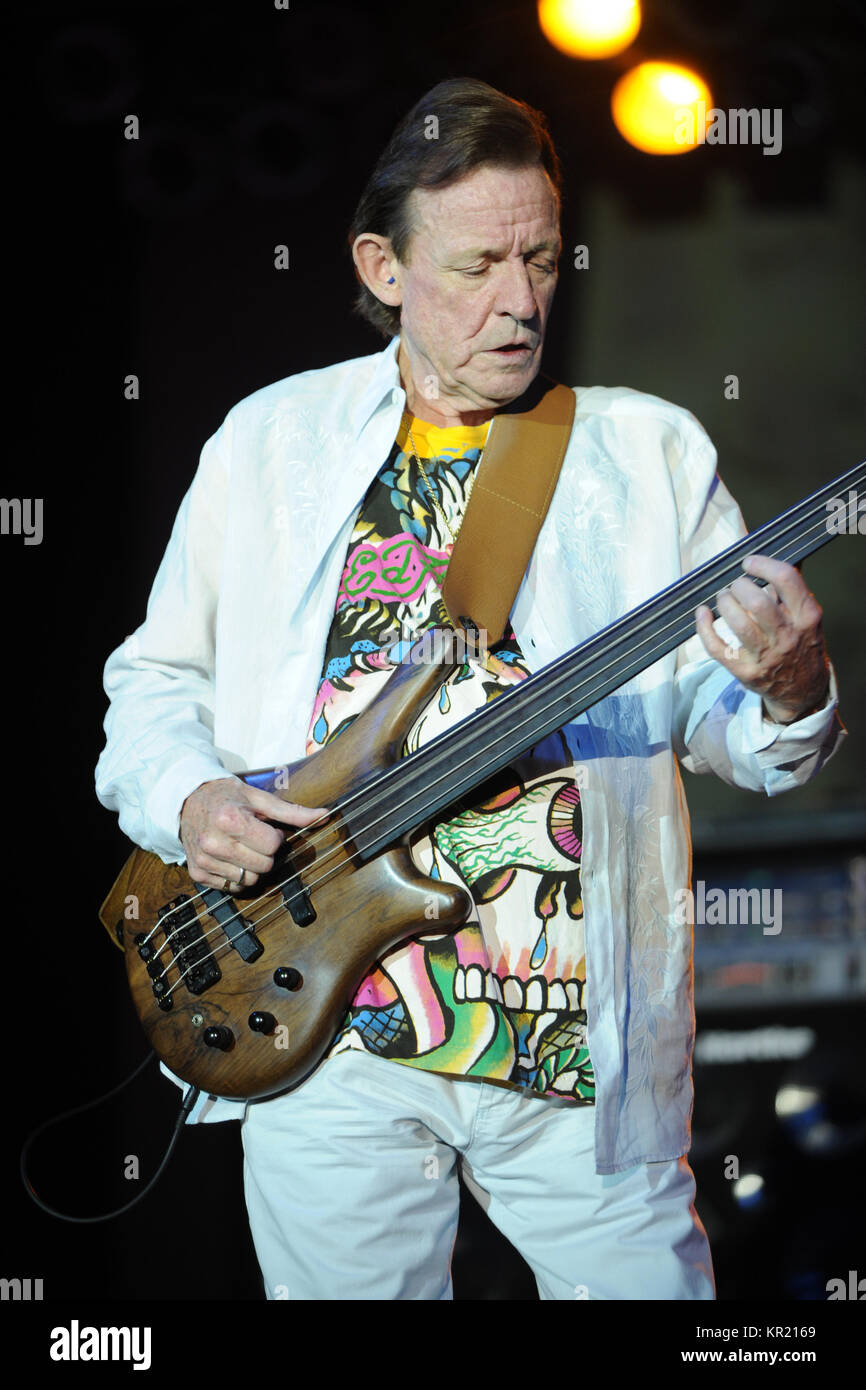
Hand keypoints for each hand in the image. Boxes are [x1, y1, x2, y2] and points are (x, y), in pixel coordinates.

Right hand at [180, 777, 326, 889]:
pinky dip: (236, 875)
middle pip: (263, 866)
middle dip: (265, 853)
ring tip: (242, 847)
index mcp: (230, 820)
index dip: (274, 837)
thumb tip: (325, 816)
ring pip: (249, 880)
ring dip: (252, 866)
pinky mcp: (197, 873)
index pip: (272, 846)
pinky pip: (232, 887)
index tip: (264, 827)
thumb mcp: (259, 798)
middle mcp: (213, 843)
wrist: (186, 801)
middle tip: (254, 838)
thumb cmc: (227, 797)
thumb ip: (293, 812)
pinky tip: (230, 857)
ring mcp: (203, 860)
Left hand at [695, 554, 829, 723]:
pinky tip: (702, 614)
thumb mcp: (806, 618)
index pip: (786, 579)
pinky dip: (704, 627)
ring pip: (738, 623)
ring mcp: (766, 656)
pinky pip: (718, 648)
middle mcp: (788, 636)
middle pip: (757, 602)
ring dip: (724, 603)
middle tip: (735, 587)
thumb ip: (789, 593)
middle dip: (739, 587)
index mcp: (806, 617)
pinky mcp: (746, 671)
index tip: (749, 563)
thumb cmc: (801, 644)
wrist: (803, 690)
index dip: (763, 565)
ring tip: (723, 598)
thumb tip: (762, 564)